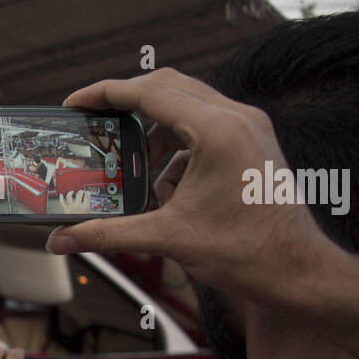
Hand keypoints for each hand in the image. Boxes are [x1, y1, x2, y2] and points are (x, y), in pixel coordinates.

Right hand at [46, 68, 336, 303]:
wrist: (298, 271)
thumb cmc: (246, 252)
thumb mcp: (168, 238)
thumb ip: (108, 234)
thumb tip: (60, 241)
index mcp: (218, 130)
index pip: (149, 92)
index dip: (105, 94)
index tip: (74, 103)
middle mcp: (237, 118)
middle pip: (167, 87)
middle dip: (126, 105)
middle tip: (94, 124)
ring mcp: (249, 127)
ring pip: (186, 106)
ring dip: (153, 132)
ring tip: (134, 168)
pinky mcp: (252, 142)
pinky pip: (204, 128)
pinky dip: (177, 149)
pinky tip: (167, 189)